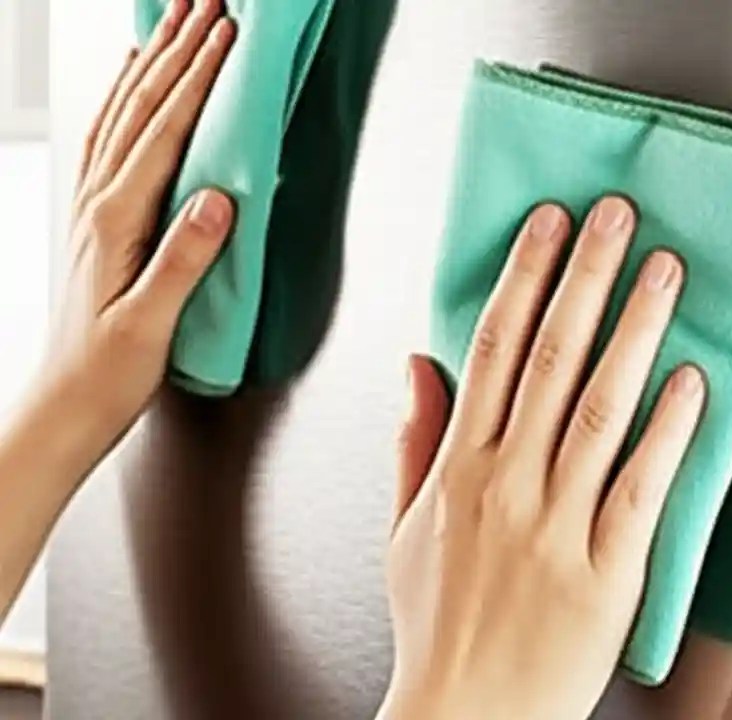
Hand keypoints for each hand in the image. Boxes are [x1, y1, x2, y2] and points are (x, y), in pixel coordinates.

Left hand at [0, 0, 234, 619]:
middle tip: (206, 5)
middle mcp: (100, 206)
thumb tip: (216, 200)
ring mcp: (94, 212)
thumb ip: (184, 260)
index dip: (198, 79)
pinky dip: (126, 105)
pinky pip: (110, 144)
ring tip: (174, 25)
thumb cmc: (108, 376)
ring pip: (123, 117)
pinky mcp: (98, 225)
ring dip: (152, 66)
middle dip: (178, 51)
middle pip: (142, 109)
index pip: (166, 133)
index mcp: (119, 223)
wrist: (63, 409)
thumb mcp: (152, 325)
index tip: (226, 35)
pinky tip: (135, 91)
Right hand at [382, 198, 706, 719]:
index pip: (491, 349)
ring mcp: (557, 526)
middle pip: (549, 359)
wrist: (466, 718)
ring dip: (634, 332)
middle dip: (585, 279)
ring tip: (664, 274)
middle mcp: (507, 487)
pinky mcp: (606, 571)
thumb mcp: (403, 534)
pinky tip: (690, 382)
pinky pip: (640, 488)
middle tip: (618, 218)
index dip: (524, 278)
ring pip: (598, 408)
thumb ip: (413, 443)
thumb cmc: (440, 632)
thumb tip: (418, 366)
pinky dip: (667, 431)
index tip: (549, 224)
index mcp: (459, 471)